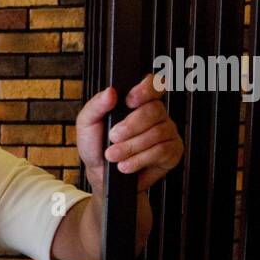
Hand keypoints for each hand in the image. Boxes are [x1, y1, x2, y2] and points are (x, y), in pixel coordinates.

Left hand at [77, 73, 183, 192]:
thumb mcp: (87, 124)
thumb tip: (110, 92)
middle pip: (154, 110)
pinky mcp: (172, 151)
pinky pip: (161, 151)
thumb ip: (96, 106)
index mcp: (138, 101)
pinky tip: (126, 165)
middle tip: (113, 137)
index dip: (146, 89)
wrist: (101, 175)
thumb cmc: (96, 146)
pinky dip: (139, 159)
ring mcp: (167, 131)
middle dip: (131, 126)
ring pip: (157, 133)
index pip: (153, 84)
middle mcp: (156, 113)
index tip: (130, 101)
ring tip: (114, 155)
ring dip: (131, 147)